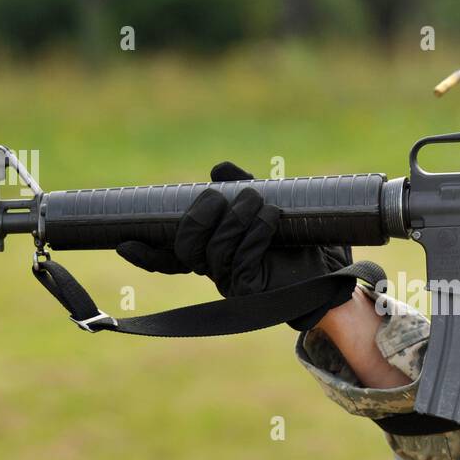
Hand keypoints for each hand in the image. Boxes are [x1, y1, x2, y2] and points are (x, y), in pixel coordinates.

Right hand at [117, 161, 352, 330]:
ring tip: (257, 202)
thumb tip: (217, 169)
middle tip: (221, 197)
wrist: (336, 270)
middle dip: (198, 216)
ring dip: (234, 219)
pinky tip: (270, 219)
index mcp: (216, 250)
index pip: (172, 256)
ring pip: (210, 251)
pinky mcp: (252, 290)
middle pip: (184, 247)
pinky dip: (253, 231)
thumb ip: (243, 187)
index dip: (147, 253)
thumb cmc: (305, 240)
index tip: (124, 243)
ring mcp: (232, 282)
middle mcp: (218, 269)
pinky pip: (239, 259)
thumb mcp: (269, 204)